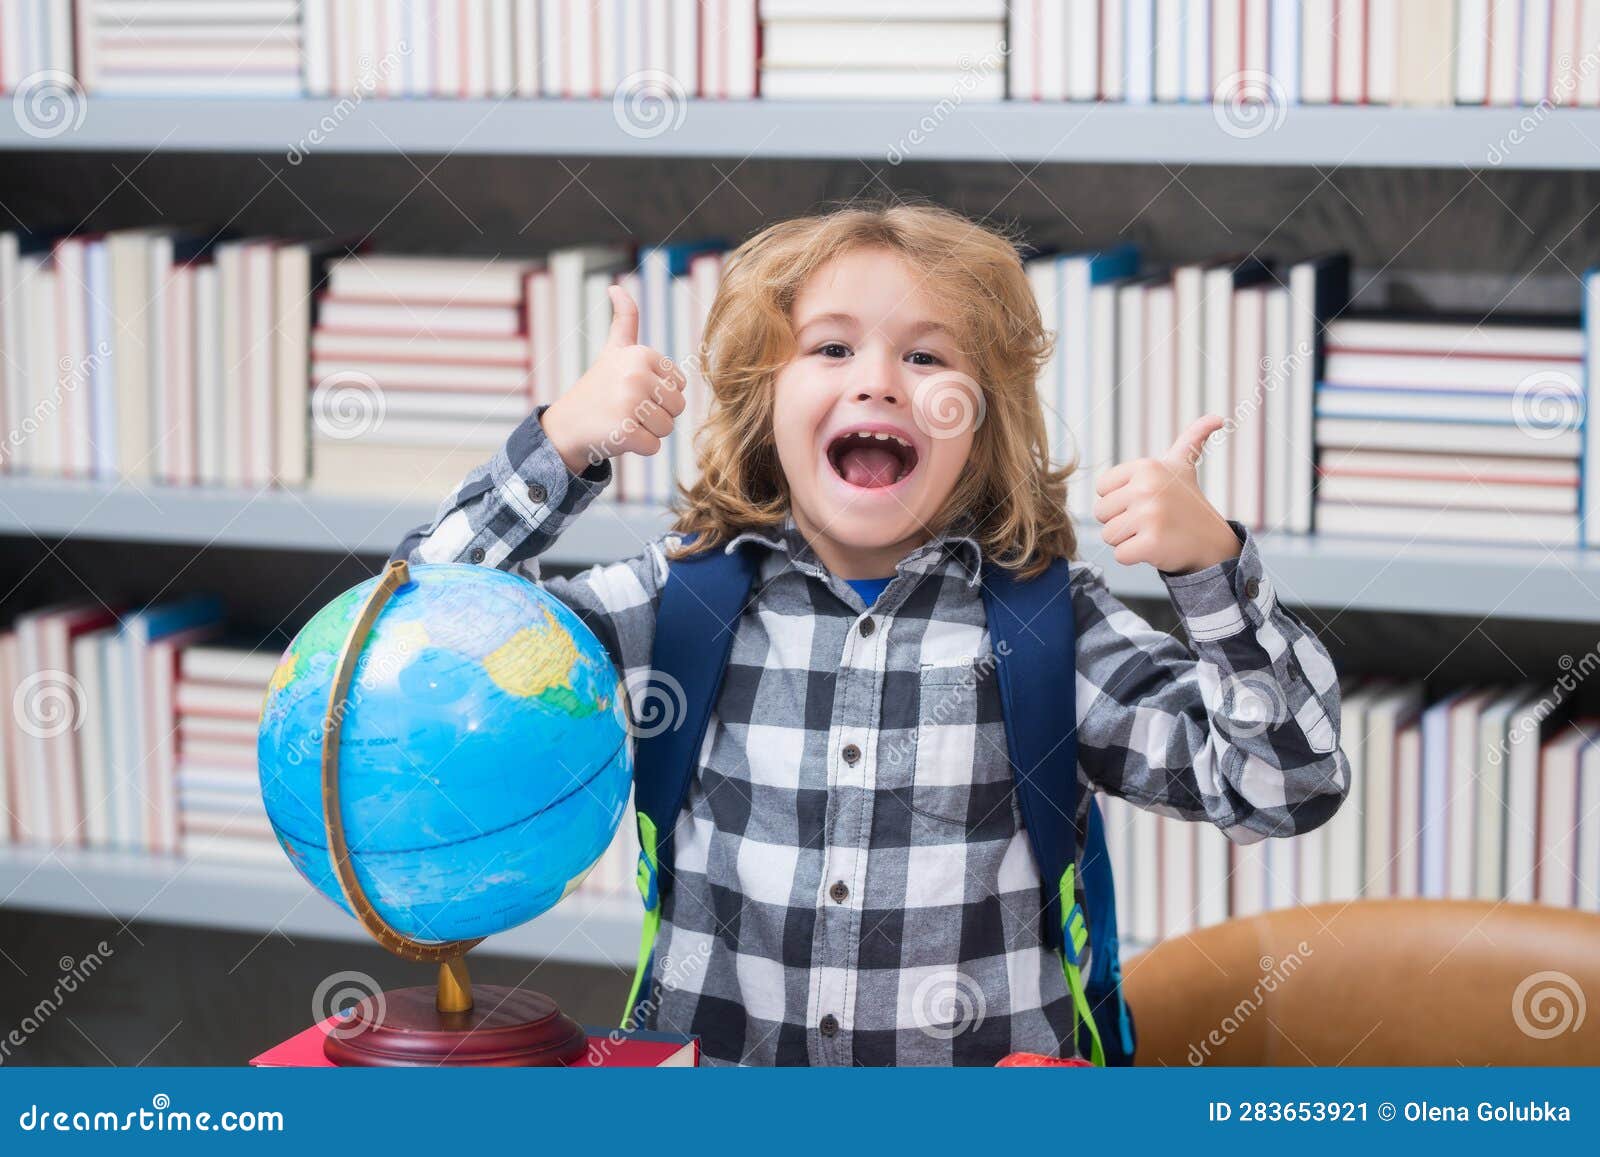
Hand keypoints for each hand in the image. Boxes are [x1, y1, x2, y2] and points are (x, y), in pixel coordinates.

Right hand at [539, 284, 686, 475]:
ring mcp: (631, 404)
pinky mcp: (626, 431)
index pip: (679, 386)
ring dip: (647, 432)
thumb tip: (616, 287)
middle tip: (626, 409)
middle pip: (677, 407)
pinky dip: (638, 448)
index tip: (632, 390)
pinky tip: (617, 436)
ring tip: (621, 420)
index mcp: (642, 354)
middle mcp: (637, 375)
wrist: (566, 424)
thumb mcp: (613, 349)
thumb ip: (625, 319)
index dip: (660, 394)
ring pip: (667, 428)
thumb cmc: (598, 388)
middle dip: (656, 414)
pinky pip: (654, 448)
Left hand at [1092, 415, 1242, 573]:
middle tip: (1150, 520)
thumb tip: (1218, 418)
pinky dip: (1135, 557)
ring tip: (1153, 532)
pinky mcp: (1151, 543)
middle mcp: (1147, 487)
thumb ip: (1191, 438)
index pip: (1101, 488)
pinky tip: (1156, 548)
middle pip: (1101, 513)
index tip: (1145, 500)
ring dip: (1127, 540)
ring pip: (1108, 535)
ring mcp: (1150, 516)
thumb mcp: (1184, 465)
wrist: (1212, 541)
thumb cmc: (1187, 503)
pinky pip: (1120, 555)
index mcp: (1146, 466)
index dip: (1118, 500)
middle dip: (1121, 521)